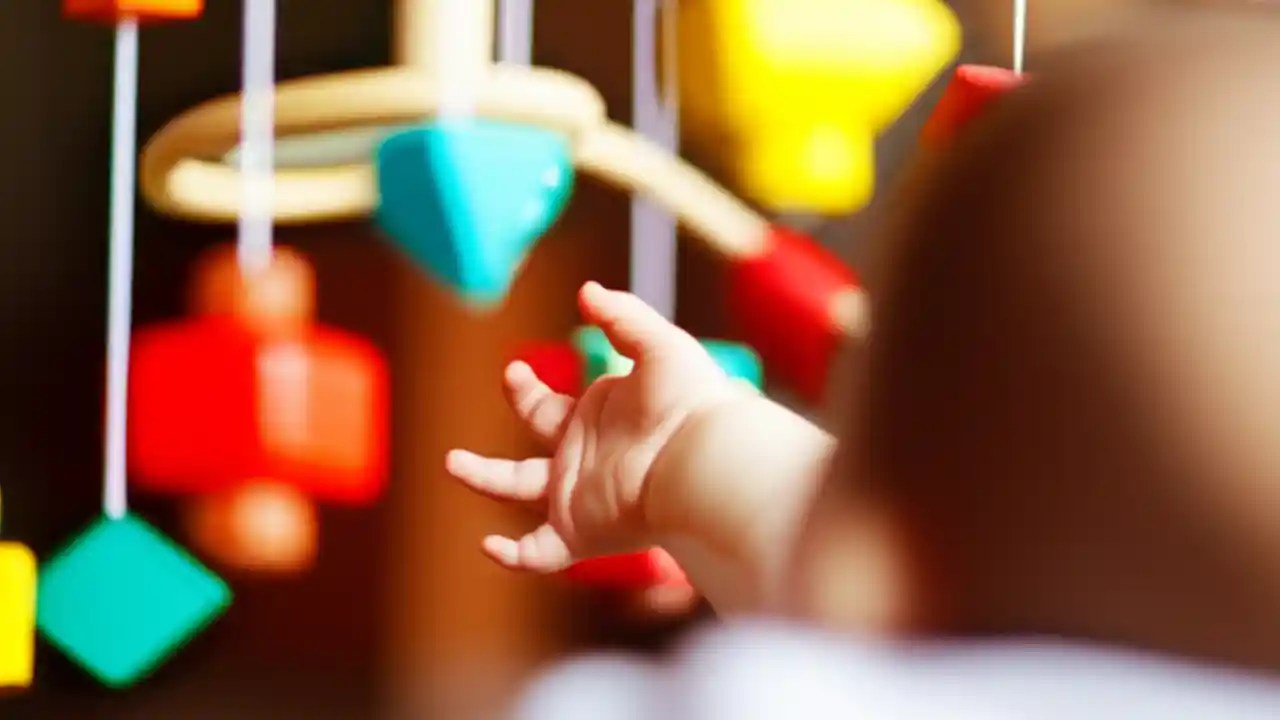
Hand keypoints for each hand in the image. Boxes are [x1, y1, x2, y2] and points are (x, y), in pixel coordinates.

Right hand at [445, 282, 743, 573]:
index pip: (546, 408)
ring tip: (452, 462)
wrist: (706, 460)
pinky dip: (512, 556)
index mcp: (594, 420)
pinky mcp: (581, 533)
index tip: (513, 370)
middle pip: (528, 445)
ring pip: (519, 493)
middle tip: (495, 397)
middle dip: (507, 424)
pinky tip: (489, 545)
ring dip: (484, 479)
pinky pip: (538, 554)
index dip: (523, 391)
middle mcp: (581, 460)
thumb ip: (621, 317)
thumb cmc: (690, 403)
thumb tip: (586, 291)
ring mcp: (578, 498)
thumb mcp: (658, 345)